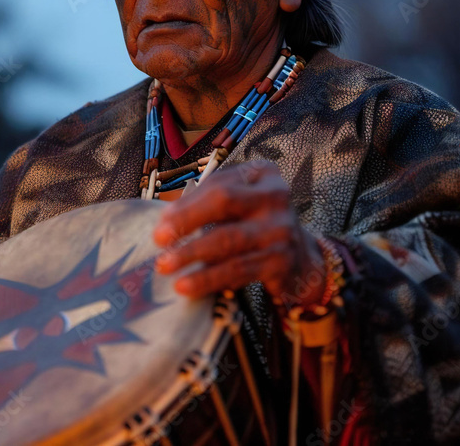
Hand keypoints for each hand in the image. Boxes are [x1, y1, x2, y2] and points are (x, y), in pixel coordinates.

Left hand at [152, 160, 325, 307]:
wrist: (300, 258)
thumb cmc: (255, 224)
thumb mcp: (238, 204)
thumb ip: (206, 203)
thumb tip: (164, 220)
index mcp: (262, 174)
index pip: (219, 184)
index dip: (186, 204)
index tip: (161, 222)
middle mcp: (276, 196)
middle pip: (225, 202)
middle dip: (187, 221)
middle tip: (159, 241)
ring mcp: (282, 229)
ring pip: (229, 240)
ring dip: (192, 254)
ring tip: (166, 266)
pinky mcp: (282, 261)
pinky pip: (239, 269)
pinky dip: (209, 278)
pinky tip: (188, 286)